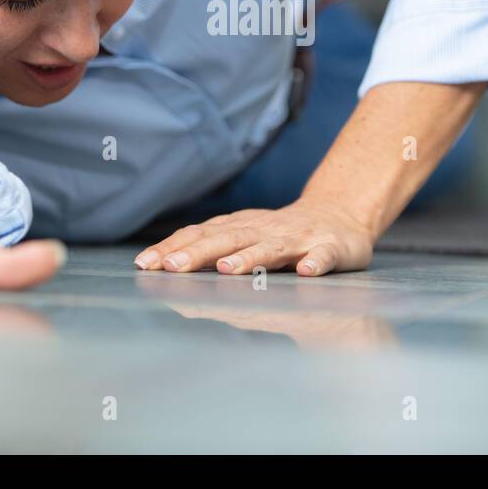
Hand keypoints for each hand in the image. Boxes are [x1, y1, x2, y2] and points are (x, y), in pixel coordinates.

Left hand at [133, 198, 375, 276]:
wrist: (342, 216)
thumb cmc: (285, 233)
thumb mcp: (247, 236)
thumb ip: (214, 247)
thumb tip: (165, 264)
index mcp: (242, 227)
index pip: (202, 235)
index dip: (173, 248)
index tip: (145, 263)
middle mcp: (266, 230)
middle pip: (229, 240)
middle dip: (198, 253)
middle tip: (172, 267)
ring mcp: (299, 239)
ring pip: (271, 248)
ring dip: (249, 258)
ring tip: (228, 269)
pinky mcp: (330, 248)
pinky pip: (322, 256)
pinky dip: (314, 263)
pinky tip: (305, 272)